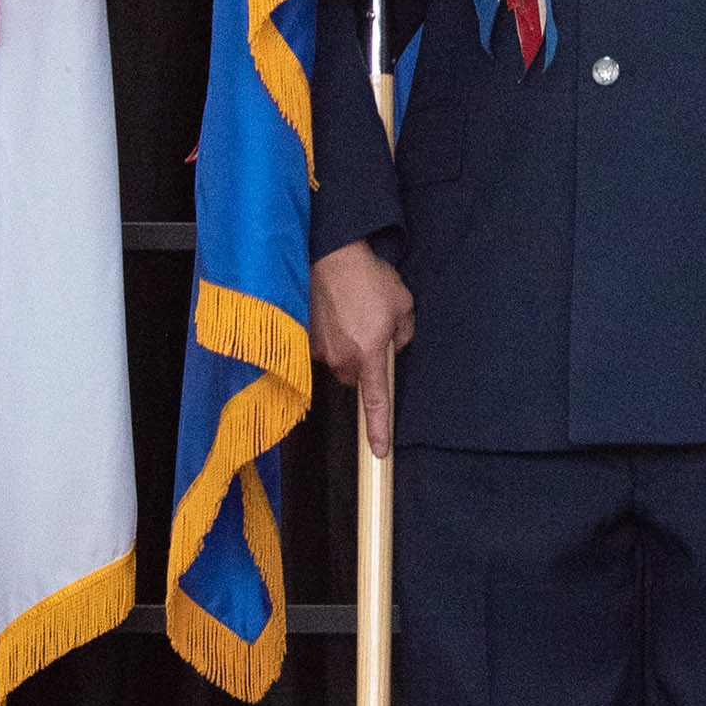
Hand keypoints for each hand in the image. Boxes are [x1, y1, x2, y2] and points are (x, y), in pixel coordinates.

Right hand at [311, 238, 413, 455]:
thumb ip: (404, 330)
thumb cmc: (368, 277)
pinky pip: (318, 345)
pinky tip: (331, 309)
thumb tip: (395, 344)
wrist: (330, 254)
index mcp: (369, 354)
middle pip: (353, 376)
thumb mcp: (403, 301)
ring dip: (343, 345)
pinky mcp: (301, 335)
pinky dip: (326, 333)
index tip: (379, 451)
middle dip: (362, 362)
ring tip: (349, 311)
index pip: (376, 400)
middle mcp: (340, 358)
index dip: (379, 427)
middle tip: (369, 329)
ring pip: (335, 360)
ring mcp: (318, 348)